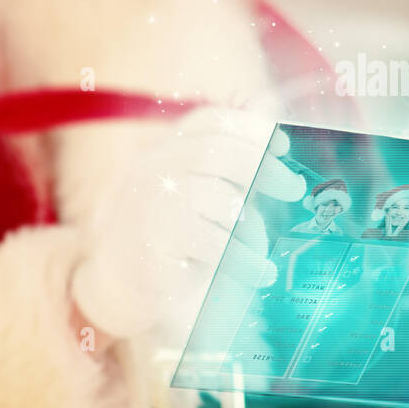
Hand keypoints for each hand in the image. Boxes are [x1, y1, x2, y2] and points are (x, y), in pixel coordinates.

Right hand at [70, 108, 303, 339]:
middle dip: (262, 166)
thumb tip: (273, 124)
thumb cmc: (166, 237)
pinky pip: (213, 242)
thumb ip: (225, 166)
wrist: (115, 286)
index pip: (209, 121)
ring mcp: (149, 203)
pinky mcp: (153, 242)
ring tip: (265, 247)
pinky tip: (260, 272)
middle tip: (293, 187)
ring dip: (251, 223)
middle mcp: (152, 169)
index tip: (281, 142)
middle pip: (216, 151)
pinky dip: (245, 258)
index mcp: (163, 151)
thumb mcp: (192, 194)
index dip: (251, 127)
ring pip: (217, 198)